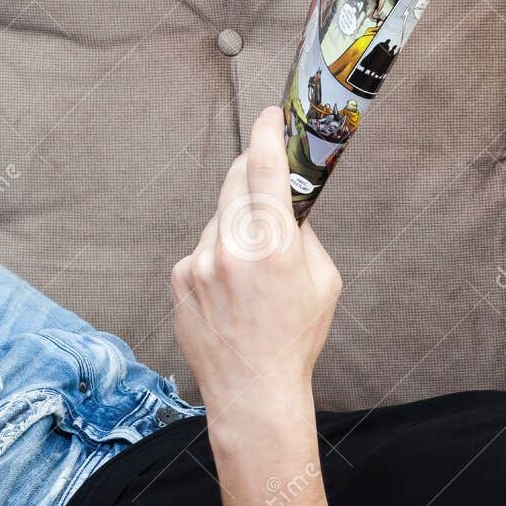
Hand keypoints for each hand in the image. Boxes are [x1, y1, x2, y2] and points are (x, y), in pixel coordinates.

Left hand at [172, 107, 341, 415]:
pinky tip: (232, 289)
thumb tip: (291, 204)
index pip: (265, 169)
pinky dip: (218, 254)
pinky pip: (202, 248)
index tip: (270, 116)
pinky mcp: (180, 278)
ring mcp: (199, 262)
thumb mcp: (324, 282)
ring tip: (254, 267)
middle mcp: (232, 248)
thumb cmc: (294, 340)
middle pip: (237, 181)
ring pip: (219, 218)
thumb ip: (305, 235)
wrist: (252, 390)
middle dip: (252, 171)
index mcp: (275, 246)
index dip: (267, 133)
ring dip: (237, 223)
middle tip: (266, 172)